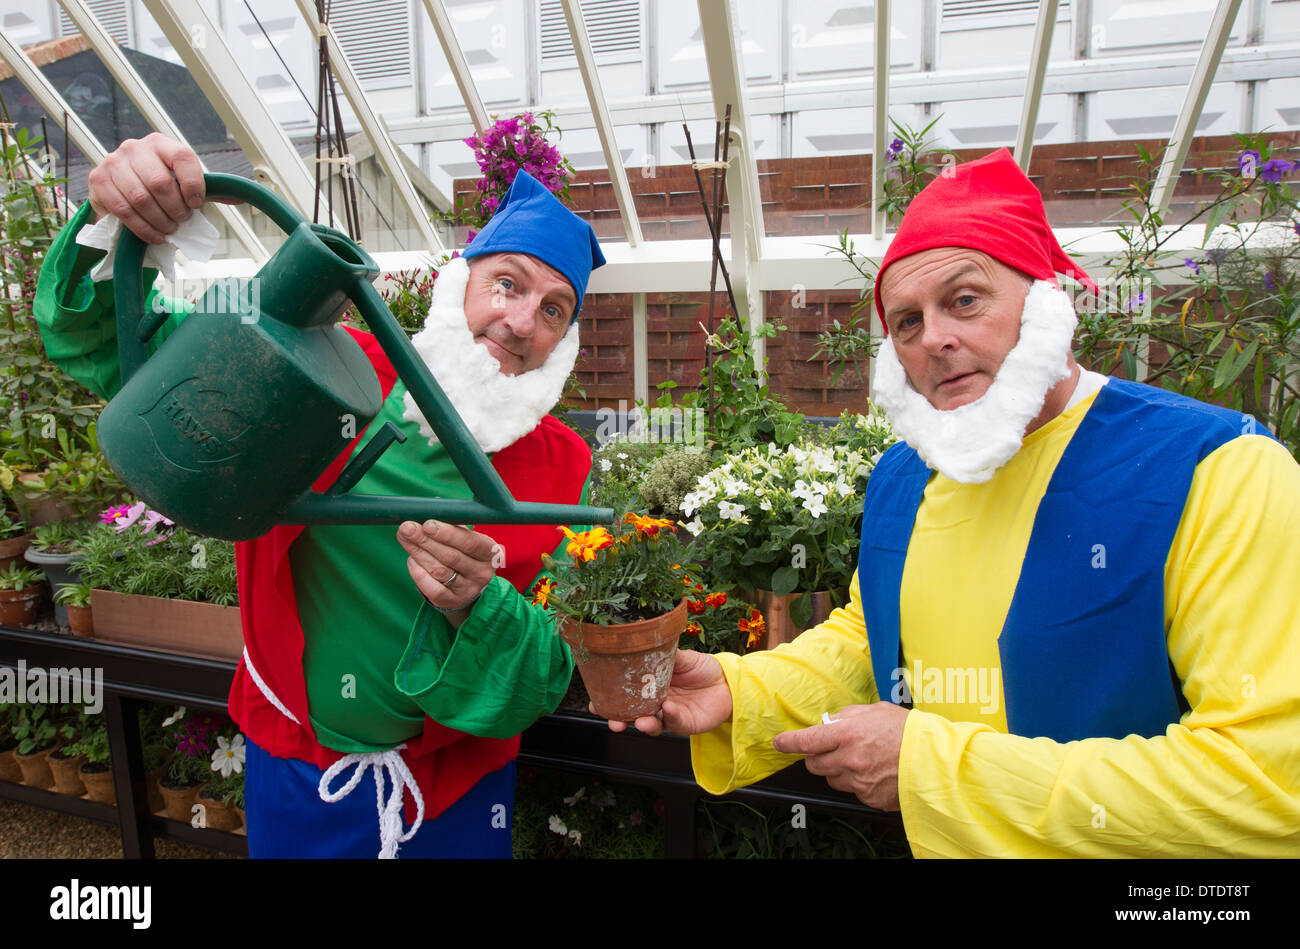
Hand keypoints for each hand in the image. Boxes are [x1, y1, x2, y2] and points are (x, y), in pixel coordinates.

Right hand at [87, 133, 235, 243]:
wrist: (117, 187)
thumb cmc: (156, 184)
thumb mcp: (182, 183)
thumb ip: (209, 189)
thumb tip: (242, 196)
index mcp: (161, 144)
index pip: (184, 158)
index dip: (194, 185)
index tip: (196, 205)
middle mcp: (135, 148)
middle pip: (161, 183)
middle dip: (176, 209)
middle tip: (182, 220)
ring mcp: (113, 162)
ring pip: (141, 198)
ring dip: (161, 221)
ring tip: (170, 230)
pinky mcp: (98, 181)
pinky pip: (124, 210)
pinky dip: (144, 228)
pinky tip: (155, 235)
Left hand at [398, 520, 496, 624]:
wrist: (466, 586)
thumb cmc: (463, 553)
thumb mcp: (466, 538)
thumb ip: (452, 524)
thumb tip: (432, 506)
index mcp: (490, 552)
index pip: (470, 542)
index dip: (448, 533)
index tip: (427, 524)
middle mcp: (482, 573)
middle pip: (451, 556)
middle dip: (426, 540)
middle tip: (408, 528)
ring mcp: (468, 589)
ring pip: (440, 570)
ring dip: (419, 553)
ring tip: (405, 538)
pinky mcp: (452, 601)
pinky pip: (432, 588)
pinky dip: (419, 573)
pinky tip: (411, 560)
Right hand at [600, 649, 732, 734]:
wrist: (727, 680)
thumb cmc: (702, 668)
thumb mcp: (679, 656)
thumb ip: (662, 653)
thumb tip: (642, 640)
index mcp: (648, 688)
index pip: (624, 697)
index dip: (609, 702)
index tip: (595, 704)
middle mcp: (655, 704)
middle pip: (632, 716)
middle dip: (620, 721)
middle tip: (613, 722)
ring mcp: (669, 716)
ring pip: (651, 724)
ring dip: (643, 724)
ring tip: (639, 721)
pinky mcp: (686, 724)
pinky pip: (675, 722)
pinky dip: (671, 716)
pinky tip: (668, 708)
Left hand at [772, 703, 908, 810]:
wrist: (934, 758)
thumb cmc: (906, 730)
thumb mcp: (874, 711)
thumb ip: (846, 716)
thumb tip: (827, 723)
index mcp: (847, 733)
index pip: (806, 741)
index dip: (788, 742)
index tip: (780, 743)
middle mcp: (849, 759)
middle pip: (814, 764)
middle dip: (818, 756)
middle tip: (834, 749)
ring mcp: (859, 781)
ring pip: (832, 779)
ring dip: (838, 770)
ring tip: (862, 760)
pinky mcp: (869, 798)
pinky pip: (852, 791)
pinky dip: (858, 783)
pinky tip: (874, 772)